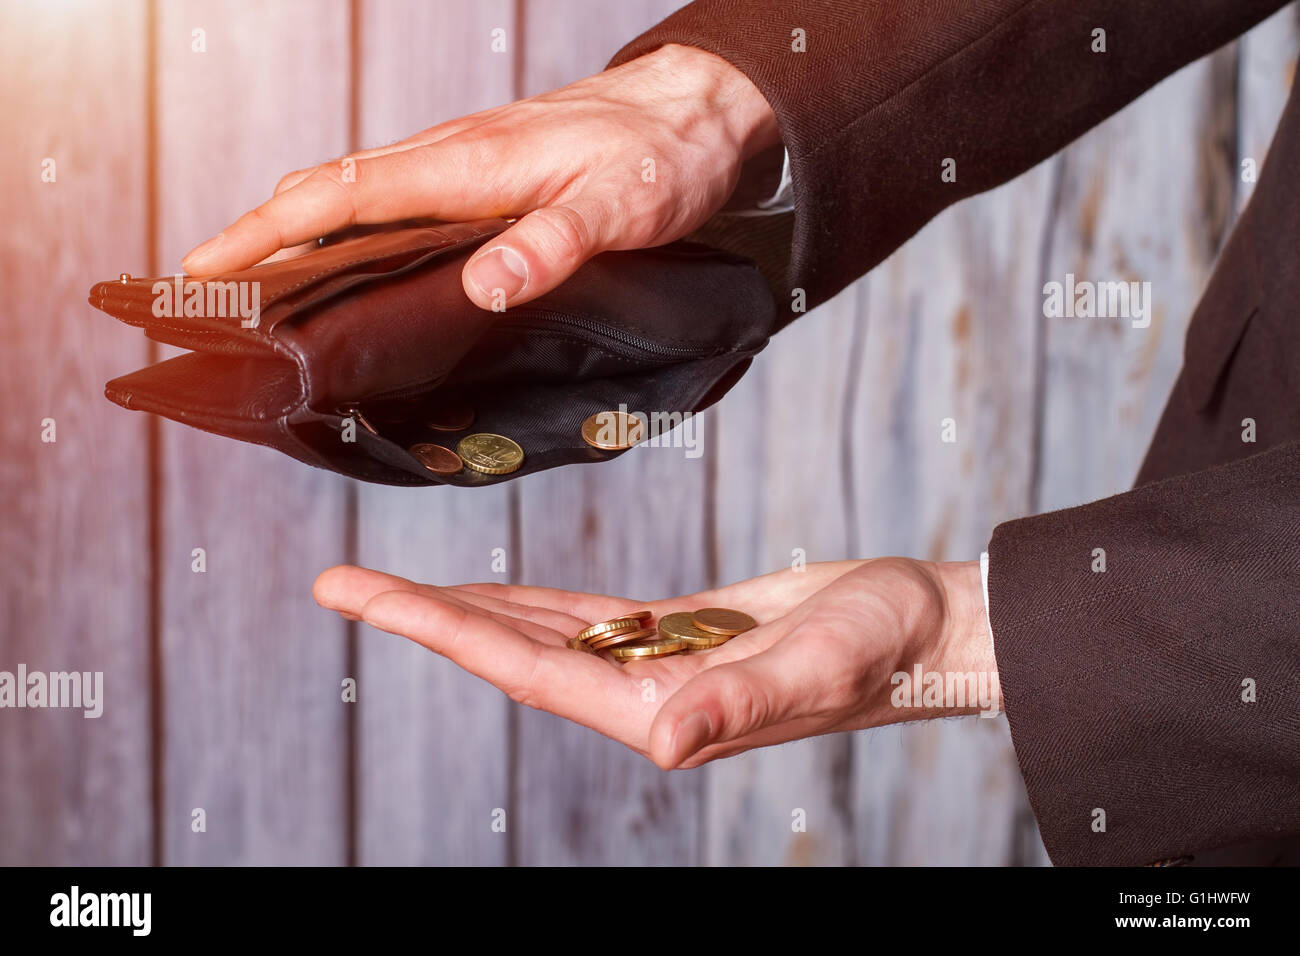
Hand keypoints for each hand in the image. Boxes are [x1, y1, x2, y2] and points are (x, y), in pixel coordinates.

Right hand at [181, 43, 779, 309]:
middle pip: (327, 191)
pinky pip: (391, 200)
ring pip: (354, 195)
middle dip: (257, 238)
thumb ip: (555, 245)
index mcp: (467, 164)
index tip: (207, 269)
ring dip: (294, 233)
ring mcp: (461, 164)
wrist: (694, 112)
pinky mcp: (480, 177)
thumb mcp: (621, 208)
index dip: (269, 233)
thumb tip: (486, 286)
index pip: (342, 194)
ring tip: (251, 288)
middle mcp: (450, 158)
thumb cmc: (661, 158)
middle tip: (203, 294)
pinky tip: (344, 262)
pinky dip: (345, 228)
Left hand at [313, 558, 997, 769]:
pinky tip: (502, 592)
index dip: (437, 630)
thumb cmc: (886, 650)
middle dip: (424, 617)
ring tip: (396, 587)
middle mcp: (645, 694)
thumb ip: (740, 703)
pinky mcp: (684, 633)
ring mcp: (660, 665)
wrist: (925, 631)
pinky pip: (589, 617)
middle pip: (509, 654)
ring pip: (541, 635)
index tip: (359, 594)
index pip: (523, 669)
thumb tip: (664, 741)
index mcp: (660, 709)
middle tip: (338, 582)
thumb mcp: (820, 666)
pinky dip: (536, 602)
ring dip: (469, 610)